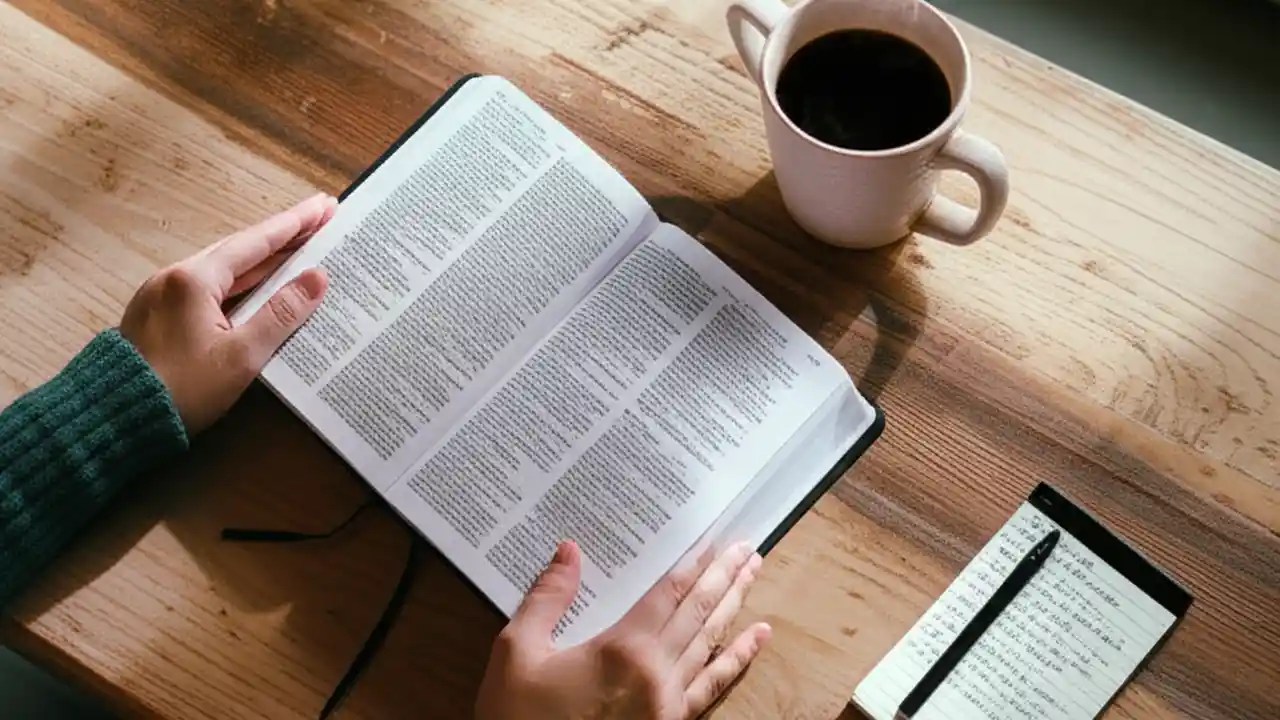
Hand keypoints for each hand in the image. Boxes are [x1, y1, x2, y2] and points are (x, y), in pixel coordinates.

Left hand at [120, 193, 335, 433]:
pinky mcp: (158, 315)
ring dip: (263, 261)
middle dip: (282, 238)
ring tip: (298, 251)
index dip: (295, 224)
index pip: (256, 242)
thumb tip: (317, 279)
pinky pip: (209, 288)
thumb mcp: (242, 356)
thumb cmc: (183, 389)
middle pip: (239, 250)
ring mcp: (162, 295)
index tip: (324, 206)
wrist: (116, 419)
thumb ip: (282, 314)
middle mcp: (174, 277)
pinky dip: (241, 282)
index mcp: (194, 279)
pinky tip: (258, 286)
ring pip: (223, 269)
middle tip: (319, 222)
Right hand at [476, 541, 770, 719]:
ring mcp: (669, 703)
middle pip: (699, 613)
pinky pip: (714, 686)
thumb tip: (569, 550)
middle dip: (725, 577)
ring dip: (735, 605)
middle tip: (747, 547)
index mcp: (622, 649)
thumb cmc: (518, 717)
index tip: (717, 540)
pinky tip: (758, 638)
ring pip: (712, 643)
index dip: (694, 564)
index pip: (669, 594)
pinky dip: (739, 658)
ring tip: (753, 575)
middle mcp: (655, 673)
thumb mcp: (516, 653)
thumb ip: (546, 599)